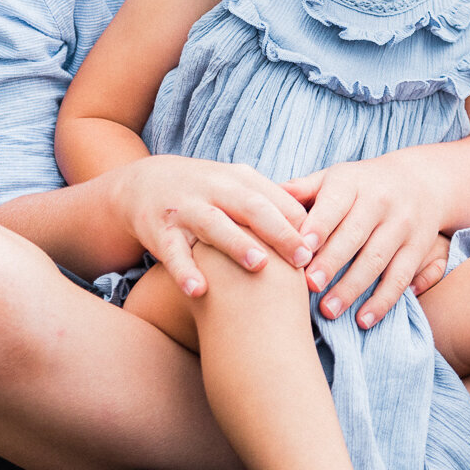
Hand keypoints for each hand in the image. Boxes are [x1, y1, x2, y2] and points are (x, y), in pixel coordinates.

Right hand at [107, 155, 315, 300]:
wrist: (144, 183)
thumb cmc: (206, 191)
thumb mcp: (237, 187)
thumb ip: (273, 204)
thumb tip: (317, 229)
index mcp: (239, 179)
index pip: (277, 199)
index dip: (301, 222)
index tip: (325, 246)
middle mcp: (213, 190)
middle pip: (251, 207)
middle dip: (279, 231)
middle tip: (304, 258)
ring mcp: (185, 209)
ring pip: (213, 225)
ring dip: (236, 244)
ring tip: (259, 265)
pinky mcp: (159, 232)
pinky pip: (173, 254)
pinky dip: (185, 271)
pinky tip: (199, 290)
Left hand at [286, 153, 445, 329]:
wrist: (422, 180)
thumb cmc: (362, 185)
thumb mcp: (334, 178)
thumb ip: (302, 190)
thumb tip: (263, 199)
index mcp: (352, 182)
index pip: (334, 205)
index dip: (318, 226)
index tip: (300, 250)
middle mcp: (380, 201)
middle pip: (354, 234)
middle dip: (332, 262)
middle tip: (310, 287)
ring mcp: (402, 225)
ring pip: (377, 259)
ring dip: (353, 287)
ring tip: (328, 311)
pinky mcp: (418, 247)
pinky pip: (400, 277)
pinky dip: (383, 301)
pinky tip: (363, 320)